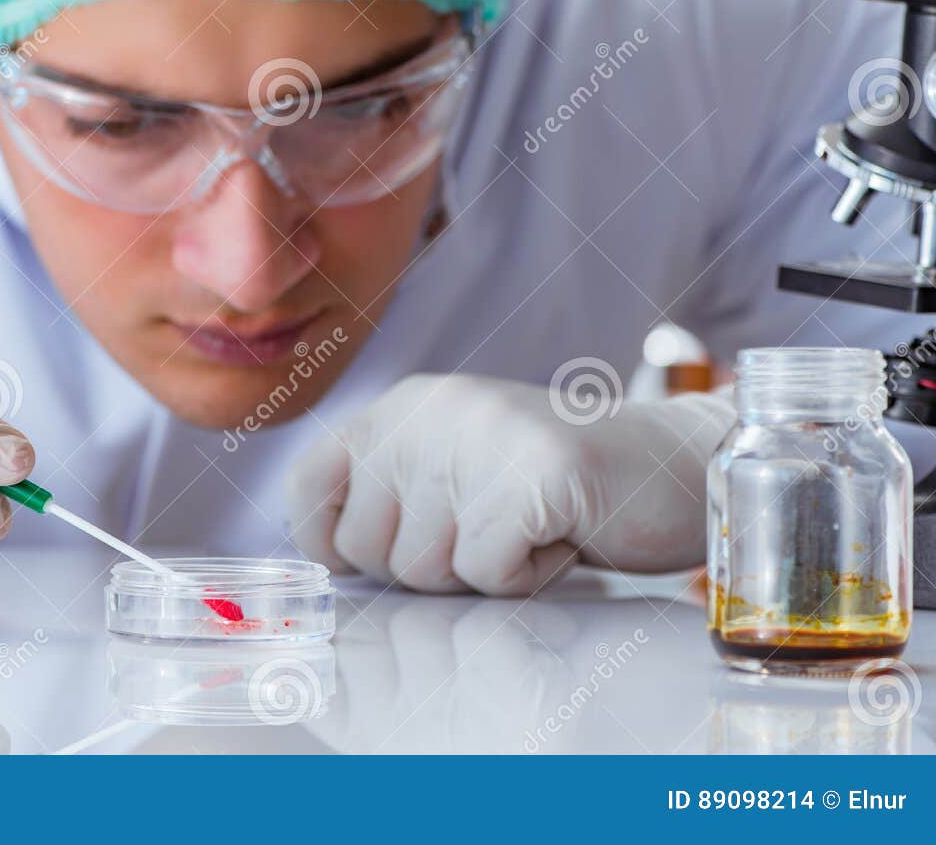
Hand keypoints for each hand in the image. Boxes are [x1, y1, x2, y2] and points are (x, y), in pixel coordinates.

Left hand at [285, 374, 732, 594]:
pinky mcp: (535, 473)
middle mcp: (429, 411)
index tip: (367, 557)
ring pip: (424, 567)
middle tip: (491, 529)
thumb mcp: (455, 472)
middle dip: (427, 567)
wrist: (675, 464)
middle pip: (366, 546)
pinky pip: (486, 571)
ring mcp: (481, 437)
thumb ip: (392, 496)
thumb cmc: (557, 488)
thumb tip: (326, 559)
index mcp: (402, 407)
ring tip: (530, 525)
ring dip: (482, 572)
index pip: (309, 480)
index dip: (328, 539)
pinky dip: (527, 577)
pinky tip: (561, 536)